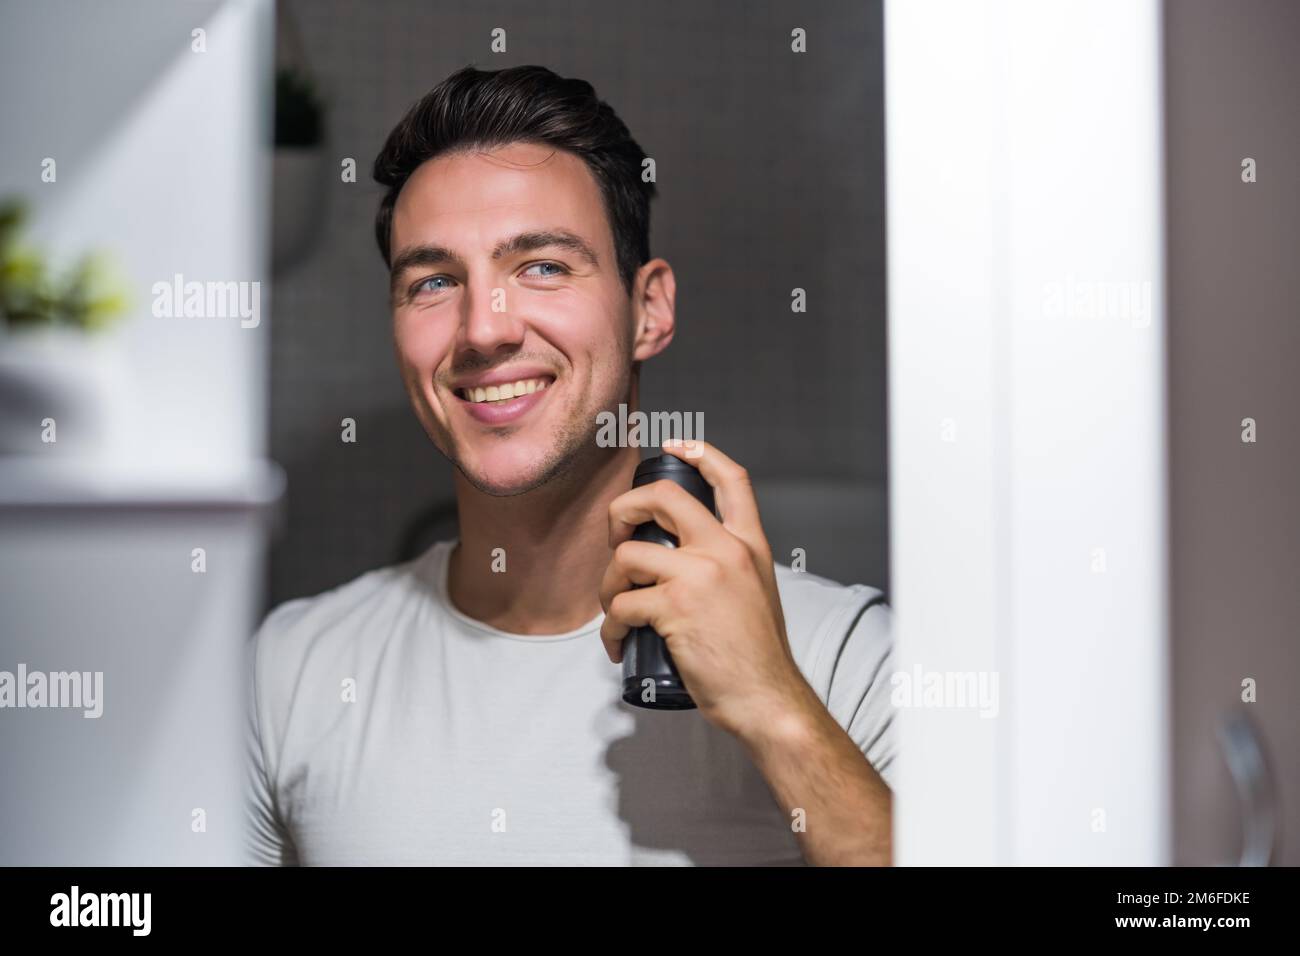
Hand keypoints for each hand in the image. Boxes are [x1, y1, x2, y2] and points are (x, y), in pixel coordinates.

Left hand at [599, 439, 811, 738]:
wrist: (768, 698)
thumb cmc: (758, 656)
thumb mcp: (757, 591)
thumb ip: (728, 566)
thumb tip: (678, 558)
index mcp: (749, 544)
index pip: (732, 479)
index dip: (700, 453)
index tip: (674, 447)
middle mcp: (725, 550)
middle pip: (661, 497)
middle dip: (622, 510)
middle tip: (616, 538)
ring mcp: (699, 576)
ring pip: (627, 555)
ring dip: (609, 586)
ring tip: (617, 612)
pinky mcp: (675, 608)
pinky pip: (621, 606)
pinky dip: (611, 629)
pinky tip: (620, 646)